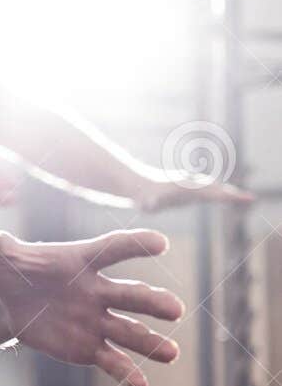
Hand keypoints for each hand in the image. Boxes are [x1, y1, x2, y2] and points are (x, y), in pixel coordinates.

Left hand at [0, 223, 182, 385]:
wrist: (12, 301)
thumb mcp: (0, 255)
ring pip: (129, 331)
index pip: (112, 249)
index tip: (161, 241)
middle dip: (152, 302)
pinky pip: (111, 360)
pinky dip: (125, 372)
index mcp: (81, 261)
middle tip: (175, 309)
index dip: (135, 244)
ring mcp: (97, 321)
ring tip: (172, 353)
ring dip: (150, 342)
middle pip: (130, 294)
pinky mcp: (90, 347)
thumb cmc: (14, 270)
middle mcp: (97, 291)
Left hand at [136, 174, 252, 213]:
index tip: (245, 198)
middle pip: (216, 188)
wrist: (136, 184)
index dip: (229, 197)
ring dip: (225, 192)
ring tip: (241, 197)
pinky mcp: (187, 186)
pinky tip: (222, 195)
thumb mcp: (146, 201)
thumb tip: (151, 203)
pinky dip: (217, 191)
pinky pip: (206, 188)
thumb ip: (150, 202)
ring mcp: (190, 183)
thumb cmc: (142, 197)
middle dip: (232, 194)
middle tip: (249, 199)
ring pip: (212, 186)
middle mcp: (191, 182)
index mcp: (187, 188)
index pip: (213, 193)